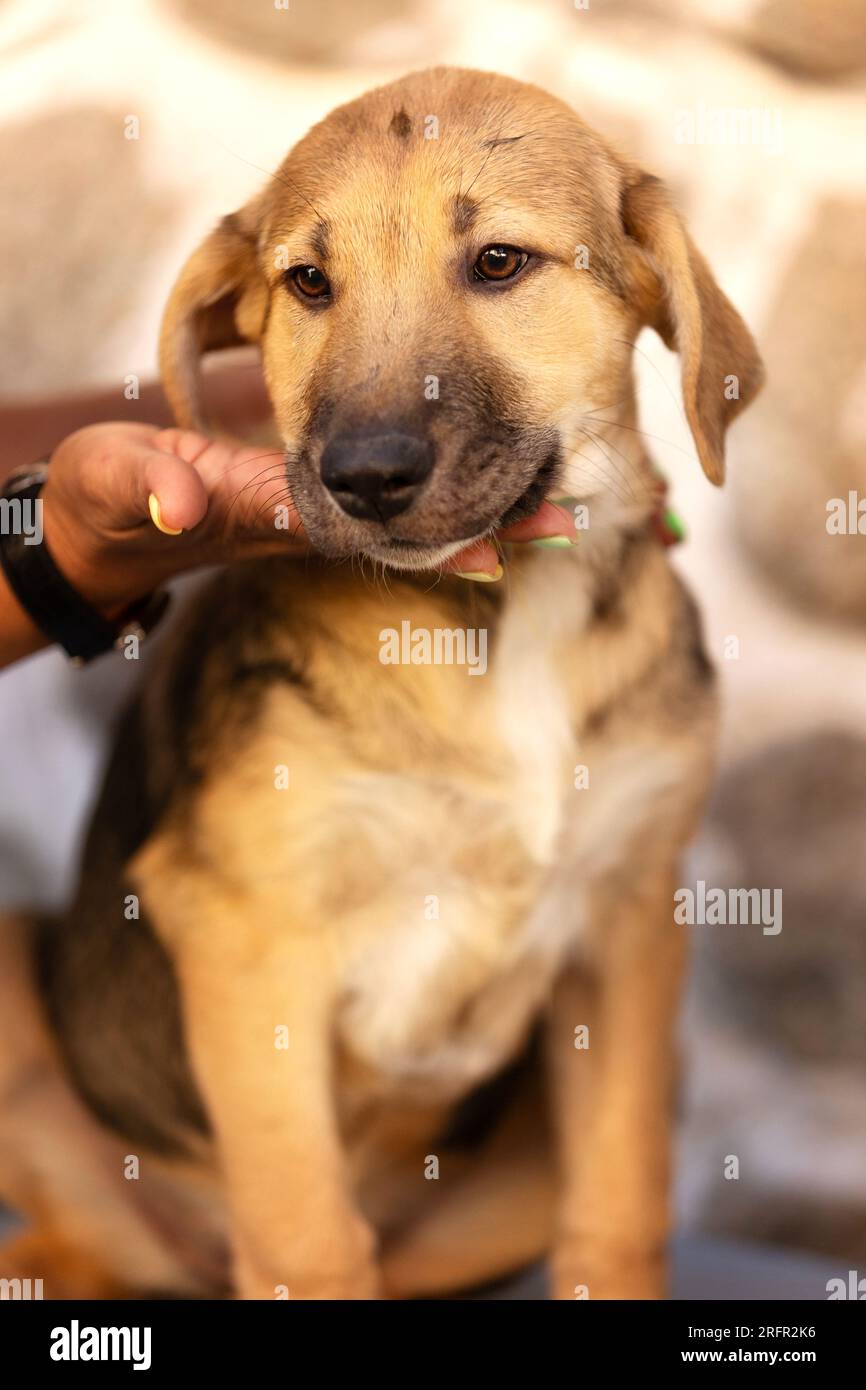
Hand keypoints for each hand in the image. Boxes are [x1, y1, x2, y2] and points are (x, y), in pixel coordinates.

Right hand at [40, 422, 577, 614]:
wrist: (108, 515)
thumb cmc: (113, 499)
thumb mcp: (120, 486)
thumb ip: (150, 489)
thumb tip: (180, 503)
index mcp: (278, 514)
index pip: (373, 531)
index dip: (441, 538)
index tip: (511, 540)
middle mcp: (317, 516)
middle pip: (419, 524)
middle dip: (488, 516)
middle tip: (571, 510)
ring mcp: (320, 502)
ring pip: (419, 504)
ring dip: (481, 496)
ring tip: (558, 484)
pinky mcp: (313, 483)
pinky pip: (394, 485)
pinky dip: (445, 477)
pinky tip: (494, 459)